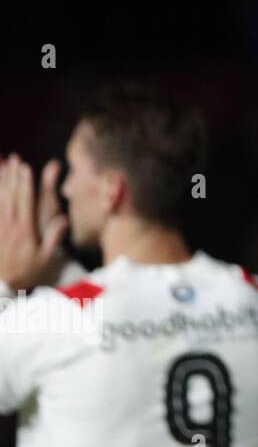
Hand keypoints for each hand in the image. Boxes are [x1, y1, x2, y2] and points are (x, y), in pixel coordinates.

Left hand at [0, 155, 68, 291]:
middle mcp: (9, 225)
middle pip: (10, 195)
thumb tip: (63, 218)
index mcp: (25, 230)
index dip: (26, 182)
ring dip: (1, 181)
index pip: (25, 200)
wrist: (1, 287)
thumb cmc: (25, 273)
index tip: (26, 167)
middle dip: (12, 175)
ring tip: (3, 166)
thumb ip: (53, 238)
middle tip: (14, 159)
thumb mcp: (45, 259)